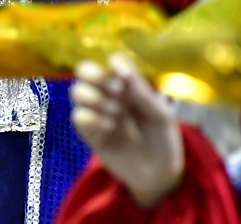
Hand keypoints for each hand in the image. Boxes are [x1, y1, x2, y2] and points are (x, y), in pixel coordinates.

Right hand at [70, 54, 183, 207]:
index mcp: (128, 86)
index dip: (114, 63)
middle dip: (94, 75)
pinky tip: (109, 129)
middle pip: (85, 70)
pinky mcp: (90, 133)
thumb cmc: (164, 142)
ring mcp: (97, 113)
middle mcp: (109, 95)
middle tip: (116, 91)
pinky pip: (77, 116)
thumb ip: (144, 95)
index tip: (124, 76)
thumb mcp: (162, 117)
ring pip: (76, 91)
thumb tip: (124, 72)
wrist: (159, 177)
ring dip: (95, 98)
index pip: (112, 62)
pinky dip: (91, 118)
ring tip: (115, 113)